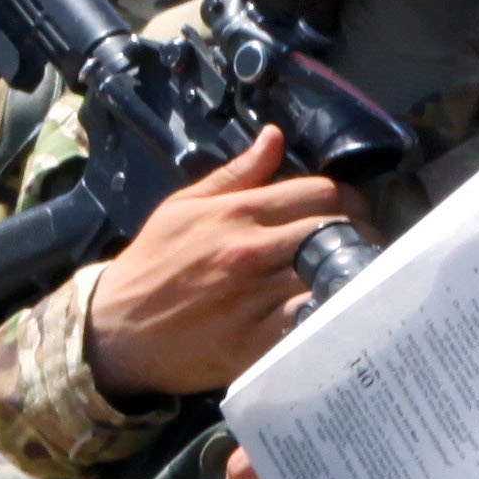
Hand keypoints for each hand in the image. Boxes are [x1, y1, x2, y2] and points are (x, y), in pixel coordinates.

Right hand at [84, 130, 357, 403]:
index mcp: (237, 212)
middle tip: (364, 246)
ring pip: (330, 273)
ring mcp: (253, 297)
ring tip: (358, 277)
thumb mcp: (184, 206)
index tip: (353, 213)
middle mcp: (249, 249)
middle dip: (360, 234)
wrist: (114, 328)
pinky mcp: (253, 341)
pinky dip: (330, 314)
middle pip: (335, 229)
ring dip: (353, 274)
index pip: (320, 191)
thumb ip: (236, 174)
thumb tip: (274, 137)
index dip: (348, 200)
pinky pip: (309, 321)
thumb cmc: (152, 264)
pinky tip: (336, 311)